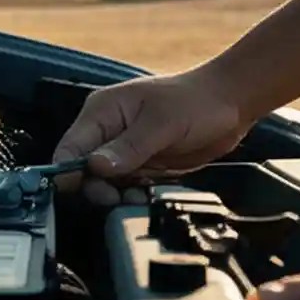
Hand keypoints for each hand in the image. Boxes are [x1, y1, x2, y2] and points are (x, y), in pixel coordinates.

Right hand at [51, 67, 251, 204]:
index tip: (85, 189)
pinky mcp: (139, 164)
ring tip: (138, 197)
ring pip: (103, 182)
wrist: (230, 104)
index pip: (70, 147)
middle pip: (82, 170)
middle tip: (116, 198)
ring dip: (116, 195)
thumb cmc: (197, 102)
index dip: (69, 172)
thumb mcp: (162, 124)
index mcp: (101, 112)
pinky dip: (131, 195)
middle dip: (96, 188)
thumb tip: (94, 167)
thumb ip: (128, 147)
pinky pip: (125, 186)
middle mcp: (106, 131)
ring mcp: (122, 149)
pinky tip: (145, 196)